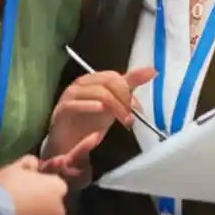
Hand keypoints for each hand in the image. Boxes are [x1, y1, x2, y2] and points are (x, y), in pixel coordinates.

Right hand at [0, 155, 67, 214]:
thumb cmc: (4, 187)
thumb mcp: (14, 168)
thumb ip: (29, 164)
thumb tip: (34, 165)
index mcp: (58, 189)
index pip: (55, 184)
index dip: (40, 183)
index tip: (25, 184)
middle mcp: (58, 212)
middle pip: (49, 206)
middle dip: (37, 204)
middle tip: (16, 200)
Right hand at [42, 67, 156, 183]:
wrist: (70, 143)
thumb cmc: (91, 122)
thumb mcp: (115, 104)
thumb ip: (130, 86)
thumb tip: (152, 70)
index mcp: (94, 79)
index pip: (115, 77)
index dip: (128, 92)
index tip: (137, 109)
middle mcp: (81, 83)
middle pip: (108, 83)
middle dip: (123, 100)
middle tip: (130, 117)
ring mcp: (70, 94)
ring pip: (97, 92)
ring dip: (115, 106)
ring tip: (123, 121)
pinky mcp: (62, 108)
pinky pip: (76, 103)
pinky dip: (90, 105)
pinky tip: (101, 110)